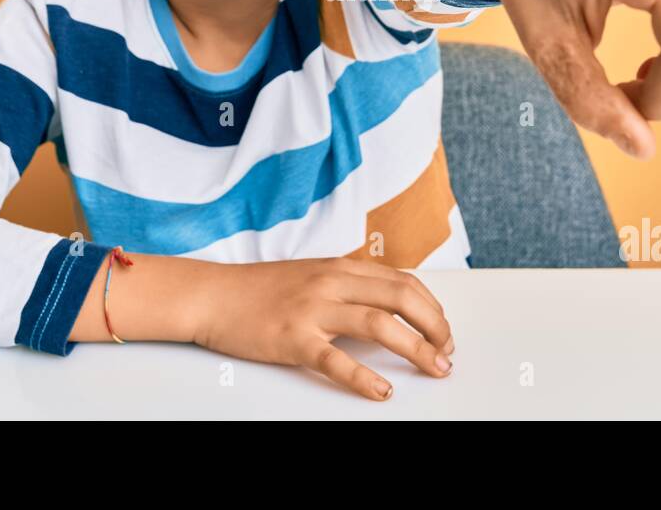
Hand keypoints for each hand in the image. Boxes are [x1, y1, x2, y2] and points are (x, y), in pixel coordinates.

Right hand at [192, 257, 454, 400]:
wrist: (213, 295)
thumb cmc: (261, 290)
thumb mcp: (313, 274)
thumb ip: (348, 285)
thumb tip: (390, 307)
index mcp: (341, 267)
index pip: (403, 281)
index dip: (432, 307)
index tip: (443, 331)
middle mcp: (332, 282)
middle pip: (402, 298)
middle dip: (435, 326)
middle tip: (447, 352)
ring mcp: (313, 309)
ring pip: (379, 325)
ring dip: (416, 349)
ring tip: (435, 368)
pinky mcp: (293, 338)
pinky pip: (336, 359)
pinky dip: (364, 377)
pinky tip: (382, 392)